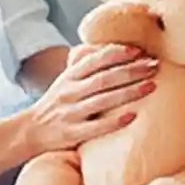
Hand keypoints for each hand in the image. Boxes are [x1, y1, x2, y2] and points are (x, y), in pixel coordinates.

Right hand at [21, 44, 156, 153]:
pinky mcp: (71, 133)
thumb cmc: (56, 103)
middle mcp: (69, 92)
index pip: (95, 60)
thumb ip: (86, 68)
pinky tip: (132, 116)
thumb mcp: (66, 80)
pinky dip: (114, 121)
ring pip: (102, 100)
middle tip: (154, 66)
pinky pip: (95, 127)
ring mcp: (70, 113)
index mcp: (70, 76)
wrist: (30, 130)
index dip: (118, 54)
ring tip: (151, 86)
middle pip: (104, 78)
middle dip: (131, 70)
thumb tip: (116, 51)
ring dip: (129, 92)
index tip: (139, 51)